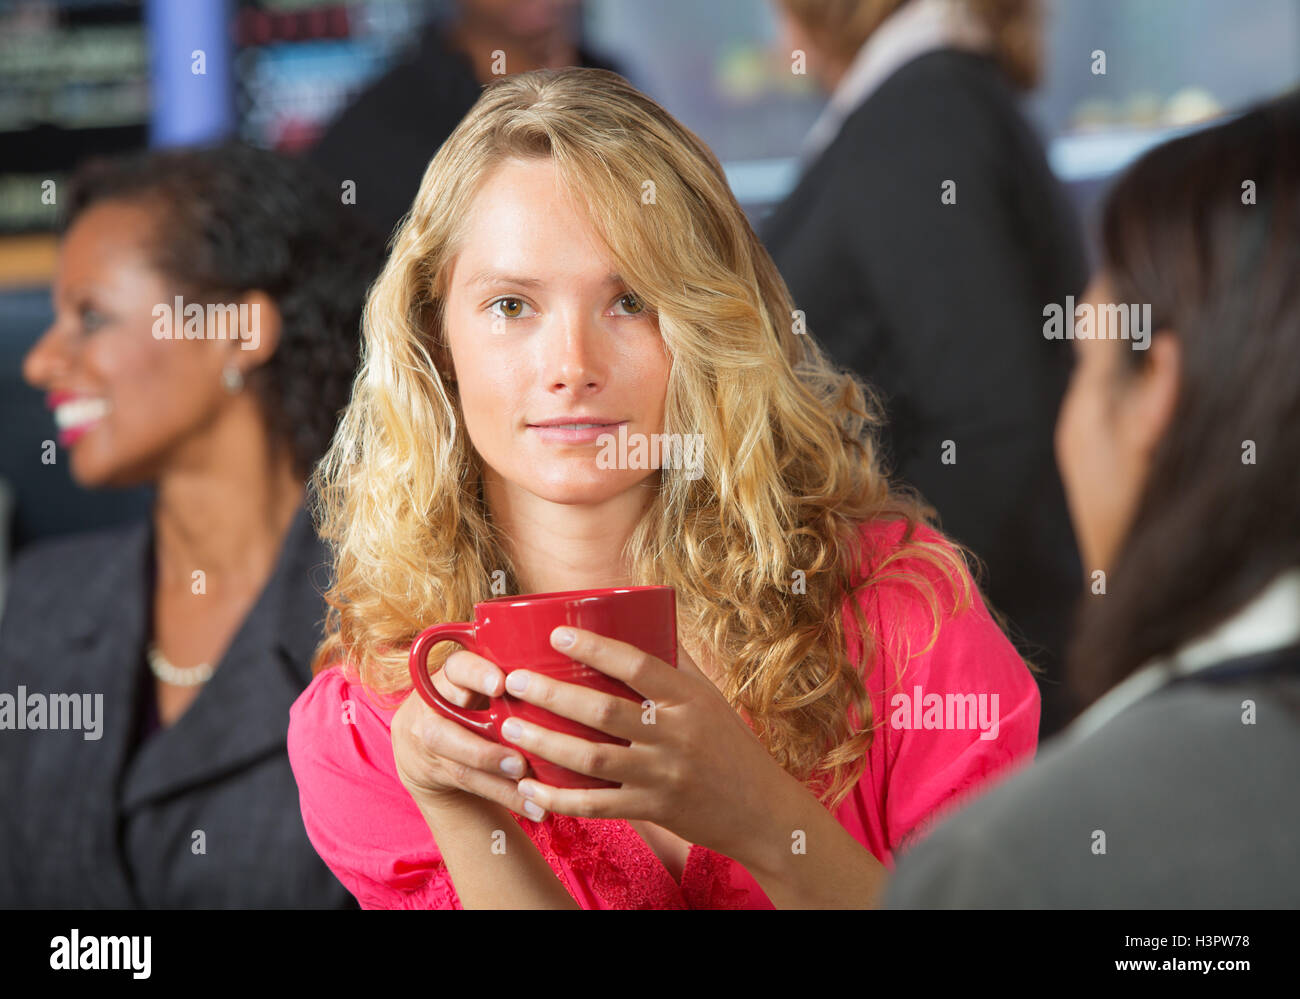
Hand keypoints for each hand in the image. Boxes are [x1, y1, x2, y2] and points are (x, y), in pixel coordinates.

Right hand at [392, 648, 543, 819]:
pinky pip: (472, 789)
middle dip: (483, 752)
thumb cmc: (475, 698)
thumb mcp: (484, 679)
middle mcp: (430, 711)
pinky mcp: (436, 775)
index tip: (501, 685)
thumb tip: (574, 671)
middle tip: (519, 764)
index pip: (456, 669)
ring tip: (530, 789)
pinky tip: (536, 807)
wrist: (425, 740)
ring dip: (498, 783)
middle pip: (442, 733)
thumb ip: (514, 675)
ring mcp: (427, 747)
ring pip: (459, 768)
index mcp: (448, 677)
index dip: (476, 676)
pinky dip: (506, 798)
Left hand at [496, 626, 797, 858]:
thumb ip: (677, 663)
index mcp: (689, 699)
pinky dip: (562, 799)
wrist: (764, 812)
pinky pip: (599, 805)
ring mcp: (663, 775)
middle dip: (553, 695)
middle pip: (605, 711)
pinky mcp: (654, 809)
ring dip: (547, 744)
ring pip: (594, 759)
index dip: (596, 648)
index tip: (556, 635)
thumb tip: (646, 615)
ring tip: (509, 729)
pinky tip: (531, 790)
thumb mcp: (710, 698)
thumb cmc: (731, 746)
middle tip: (514, 682)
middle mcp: (676, 735)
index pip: (639, 665)